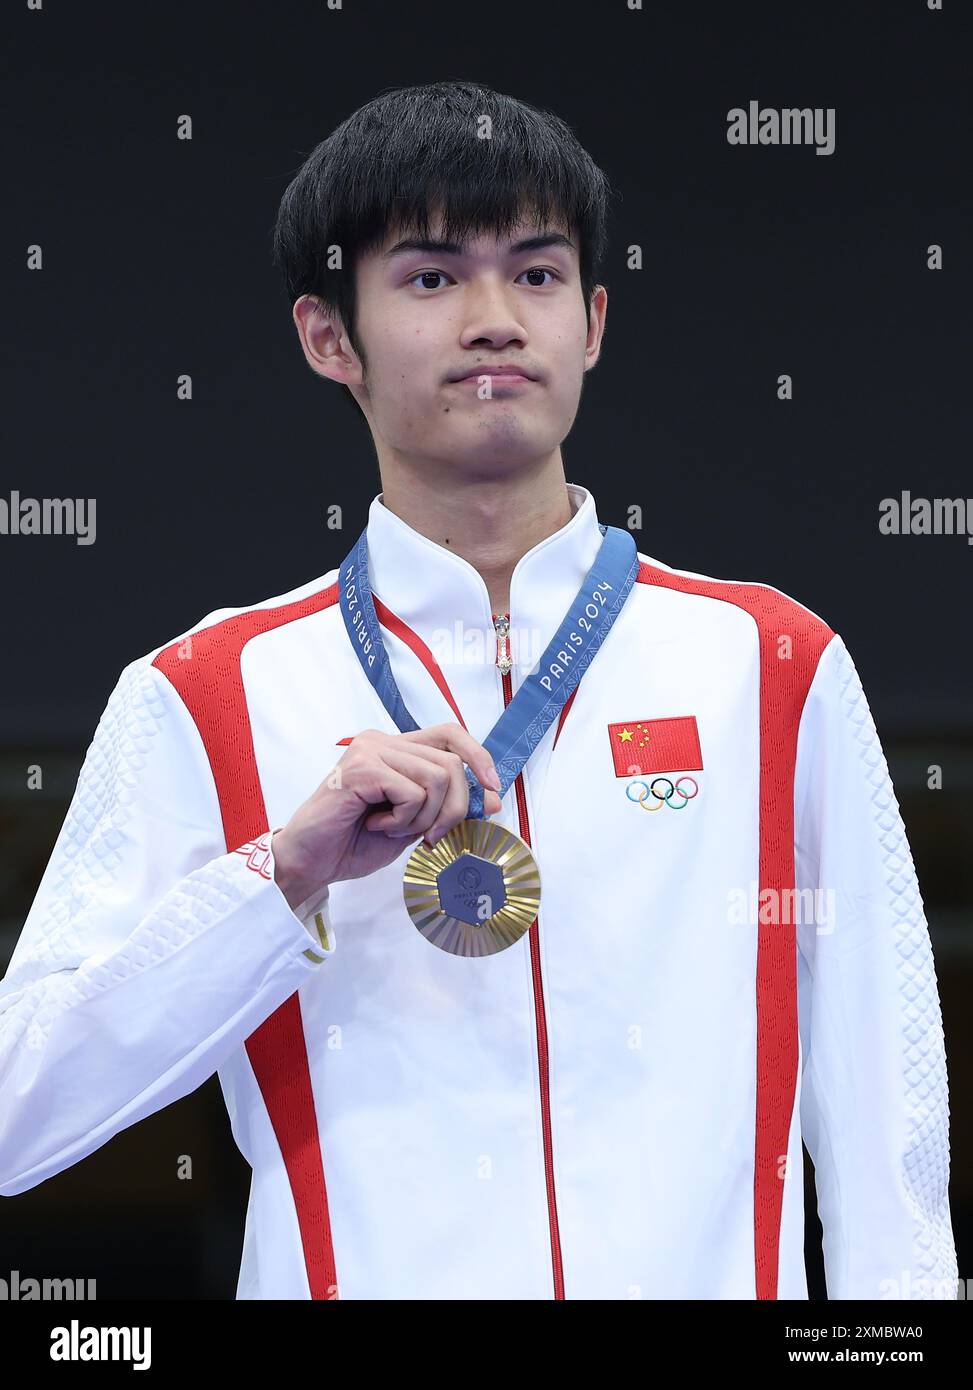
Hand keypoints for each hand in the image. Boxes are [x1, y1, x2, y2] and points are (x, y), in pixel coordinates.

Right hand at [271, 724, 503, 909]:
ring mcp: (370, 750)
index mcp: (396, 748)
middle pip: (451, 763)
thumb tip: (492, 798)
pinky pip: (412, 792)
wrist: (311, 862)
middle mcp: (383, 741)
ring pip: (437, 778)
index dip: (479, 757)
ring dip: (424, 818)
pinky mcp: (361, 767)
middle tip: (430, 836)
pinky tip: (377, 826)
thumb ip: (446, 806)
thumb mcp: (414, 825)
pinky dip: (403, 820)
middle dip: (454, 809)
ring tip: (393, 830)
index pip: (451, 734)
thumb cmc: (354, 843)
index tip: (492, 792)